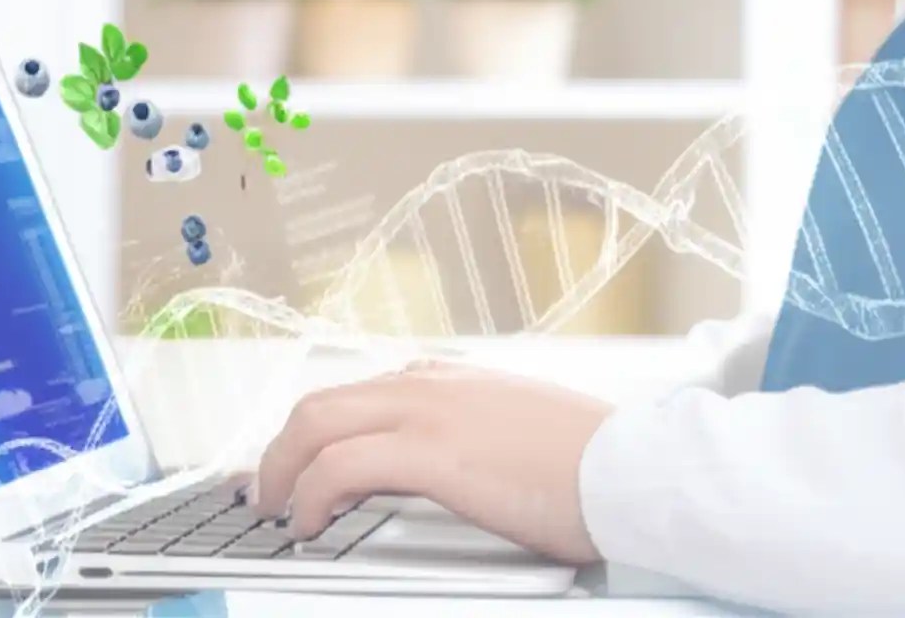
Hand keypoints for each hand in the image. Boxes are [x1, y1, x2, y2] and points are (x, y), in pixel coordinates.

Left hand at [253, 360, 614, 564]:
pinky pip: (340, 468)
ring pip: (318, 423)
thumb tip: (462, 461)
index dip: (321, 428)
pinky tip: (310, 524)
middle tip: (270, 488)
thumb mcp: (527, 430)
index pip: (363, 391)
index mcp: (455, 379)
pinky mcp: (434, 454)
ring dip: (282, 469)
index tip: (303, 458)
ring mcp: (430, 413)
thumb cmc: (595, 459)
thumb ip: (482, 431)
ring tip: (279, 510)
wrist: (633, 466)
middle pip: (323, 402)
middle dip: (283, 447)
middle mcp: (433, 385)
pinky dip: (310, 496)